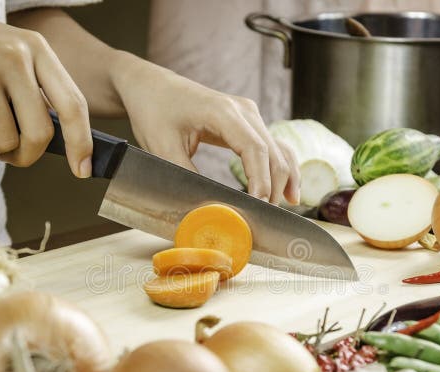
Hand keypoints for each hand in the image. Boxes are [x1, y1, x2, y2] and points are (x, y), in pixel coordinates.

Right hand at [0, 0, 92, 176]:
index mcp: (37, 49)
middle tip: (12, 153)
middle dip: (27, 156)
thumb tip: (68, 142)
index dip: (82, 143)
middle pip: (39, 134)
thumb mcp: (13, 53)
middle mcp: (13, 58)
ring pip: (5, 142)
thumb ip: (40, 89)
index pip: (73, 105)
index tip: (83, 169)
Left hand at [111, 53, 299, 204]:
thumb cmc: (154, 111)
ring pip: (278, 150)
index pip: (255, 150)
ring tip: (278, 210)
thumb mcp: (162, 148)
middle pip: (273, 153)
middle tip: (263, 218)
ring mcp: (249, 114)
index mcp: (223, 112)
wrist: (150, 85)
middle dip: (273, 188)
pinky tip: (289, 192)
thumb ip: (186, 176)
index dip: (261, 182)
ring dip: (282, 180)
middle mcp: (243, 110)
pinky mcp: (248, 121)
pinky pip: (272, 146)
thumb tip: (207, 207)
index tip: (257, 208)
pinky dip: (282, 168)